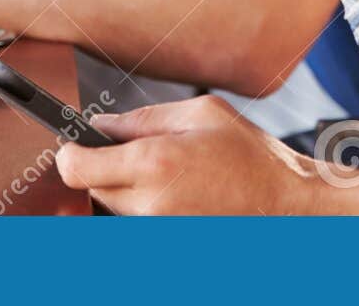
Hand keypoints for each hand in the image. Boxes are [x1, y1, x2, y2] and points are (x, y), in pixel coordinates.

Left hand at [55, 96, 326, 214]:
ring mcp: (157, 232)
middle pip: (92, 188)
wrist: (289, 208)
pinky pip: (138, 224)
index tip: (76, 144)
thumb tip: (101, 125)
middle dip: (105, 168)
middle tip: (141, 154)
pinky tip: (180, 196)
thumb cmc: (253, 157)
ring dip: (127, 191)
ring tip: (171, 176)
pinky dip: (148, 210)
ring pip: (114, 208)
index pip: (75, 168)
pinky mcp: (166, 245)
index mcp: (154, 163)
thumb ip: (142, 117)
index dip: (70, 153)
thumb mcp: (202, 113)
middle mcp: (149, 205)